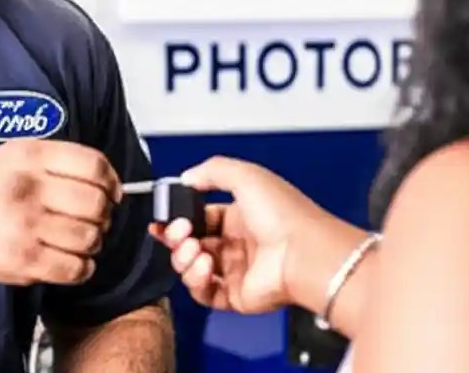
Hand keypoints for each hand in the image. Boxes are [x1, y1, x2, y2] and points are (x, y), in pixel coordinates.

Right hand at [0, 139, 119, 285]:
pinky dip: (82, 268)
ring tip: (76, 239)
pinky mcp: (23, 260)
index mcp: (27, 156)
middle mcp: (25, 188)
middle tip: (92, 219)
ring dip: (92, 242)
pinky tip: (70, 260)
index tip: (111, 193)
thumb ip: (61, 161)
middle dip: (102, 215)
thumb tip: (113, 185)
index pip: (93, 165)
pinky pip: (76, 268)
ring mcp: (23, 226)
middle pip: (96, 203)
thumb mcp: (17, 156)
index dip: (111, 181)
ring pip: (89, 238)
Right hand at [148, 156, 334, 313]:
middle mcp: (236, 245)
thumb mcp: (246, 176)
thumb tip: (185, 178)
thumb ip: (212, 171)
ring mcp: (235, 272)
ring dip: (183, 258)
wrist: (305, 254)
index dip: (178, 218)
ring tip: (194, 249)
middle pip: (190, 244)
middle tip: (178, 231)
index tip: (164, 217)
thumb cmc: (285, 214)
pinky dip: (196, 281)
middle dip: (175, 238)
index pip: (199, 218)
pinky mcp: (235, 296)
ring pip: (191, 269)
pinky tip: (204, 267)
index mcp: (240, 217)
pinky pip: (203, 293)